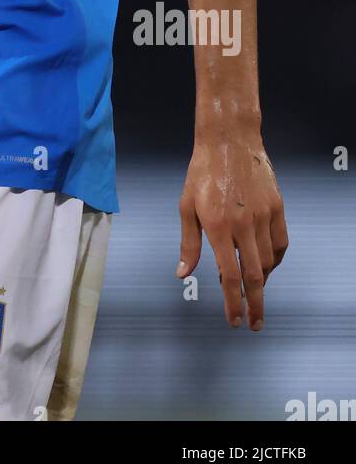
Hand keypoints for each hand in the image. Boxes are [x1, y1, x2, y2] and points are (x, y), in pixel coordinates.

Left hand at [176, 135, 288, 328]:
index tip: (235, 321)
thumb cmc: (202, 172)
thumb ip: (188, 243)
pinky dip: (276, 259)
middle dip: (254, 305)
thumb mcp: (186, 205)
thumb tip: (182, 274)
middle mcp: (243, 223)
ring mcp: (263, 215)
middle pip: (255, 276)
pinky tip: (267, 265)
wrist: (229, 140)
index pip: (229, 275)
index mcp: (217, 225)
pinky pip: (281, 243)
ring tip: (253, 290)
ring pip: (269, 261)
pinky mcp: (277, 207)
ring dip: (262, 281)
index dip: (233, 302)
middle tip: (254, 324)